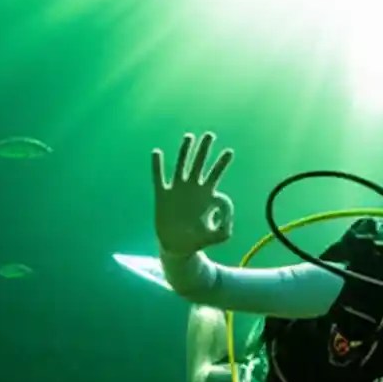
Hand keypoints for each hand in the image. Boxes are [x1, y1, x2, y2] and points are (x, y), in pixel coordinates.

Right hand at [152, 132, 235, 255]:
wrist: (178, 247)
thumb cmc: (199, 240)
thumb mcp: (217, 237)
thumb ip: (225, 229)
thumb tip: (224, 218)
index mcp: (208, 195)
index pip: (216, 176)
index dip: (221, 173)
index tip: (222, 190)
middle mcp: (193, 188)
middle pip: (200, 164)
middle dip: (205, 149)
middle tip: (210, 134)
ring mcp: (177, 191)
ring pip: (181, 165)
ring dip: (185, 151)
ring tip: (189, 136)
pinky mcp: (163, 196)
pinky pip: (159, 178)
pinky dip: (158, 166)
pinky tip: (157, 153)